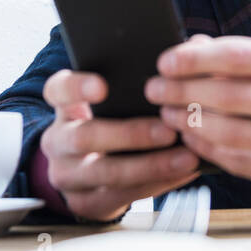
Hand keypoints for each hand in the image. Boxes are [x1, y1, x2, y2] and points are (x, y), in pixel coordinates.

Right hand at [40, 67, 201, 221]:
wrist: (87, 173)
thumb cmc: (110, 122)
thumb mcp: (113, 101)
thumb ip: (140, 79)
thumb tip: (192, 50)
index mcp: (65, 106)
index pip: (59, 90)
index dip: (77, 87)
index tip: (103, 86)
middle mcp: (59, 140)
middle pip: (84, 136)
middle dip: (130, 134)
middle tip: (168, 130)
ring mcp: (68, 174)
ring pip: (105, 172)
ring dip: (151, 165)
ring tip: (186, 157)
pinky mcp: (85, 201)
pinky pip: (123, 195)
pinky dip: (158, 183)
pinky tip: (182, 172)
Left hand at [144, 36, 250, 199]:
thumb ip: (246, 55)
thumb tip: (190, 47)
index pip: (240, 57)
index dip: (195, 59)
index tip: (165, 60)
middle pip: (231, 97)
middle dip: (183, 92)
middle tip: (155, 89)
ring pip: (233, 134)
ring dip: (190, 123)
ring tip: (168, 113)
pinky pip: (242, 164)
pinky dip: (209, 150)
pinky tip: (192, 138)